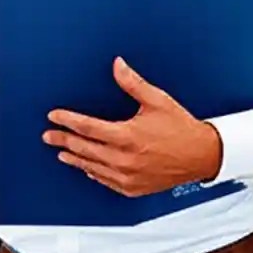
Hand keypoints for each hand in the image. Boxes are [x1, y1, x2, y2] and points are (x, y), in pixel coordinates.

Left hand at [42, 57, 223, 197]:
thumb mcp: (157, 100)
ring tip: (62, 153)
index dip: (67, 121)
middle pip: (84, 149)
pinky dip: (93, 173)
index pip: (87, 128)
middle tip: (48, 136)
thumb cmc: (181, 128)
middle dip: (63, 141)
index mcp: (128, 136)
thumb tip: (117, 65)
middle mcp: (125, 160)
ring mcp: (128, 177)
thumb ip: (132, 83)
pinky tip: (87, 168)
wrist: (204, 156)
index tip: (54, 116)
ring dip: (74, 159)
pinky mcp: (134, 188)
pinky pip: (106, 181)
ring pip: (92, 168)